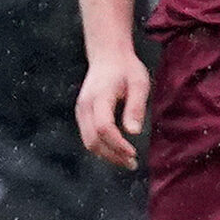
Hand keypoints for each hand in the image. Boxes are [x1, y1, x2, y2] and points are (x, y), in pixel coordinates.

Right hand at [75, 52, 151, 170]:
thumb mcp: (139, 83)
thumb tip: (133, 132)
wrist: (107, 55)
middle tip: (132, 164)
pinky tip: (117, 150)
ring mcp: (80, 110)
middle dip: (112, 155)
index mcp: (100, 97)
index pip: (104, 127)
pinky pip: (88, 136)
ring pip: (88, 141)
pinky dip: (102, 147)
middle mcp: (85, 105)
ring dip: (106, 154)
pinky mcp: (81, 114)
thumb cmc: (126, 69)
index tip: (134, 153)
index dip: (118, 144)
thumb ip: (135, 107)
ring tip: (126, 161)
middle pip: (93, 140)